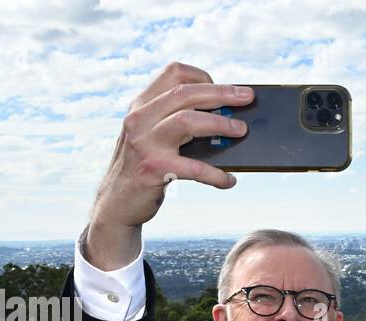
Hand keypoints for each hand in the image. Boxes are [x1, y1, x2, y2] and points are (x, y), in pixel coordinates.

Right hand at [85, 62, 254, 267]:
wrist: (118, 203)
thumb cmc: (145, 168)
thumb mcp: (153, 137)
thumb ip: (177, 122)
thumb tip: (225, 117)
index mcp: (141, 105)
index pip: (173, 73)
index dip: (202, 76)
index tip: (223, 88)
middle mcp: (139, 118)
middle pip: (185, 93)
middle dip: (221, 93)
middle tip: (247, 98)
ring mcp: (145, 142)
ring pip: (187, 120)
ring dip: (220, 124)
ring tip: (241, 131)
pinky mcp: (153, 169)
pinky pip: (193, 167)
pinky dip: (216, 174)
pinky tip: (229, 179)